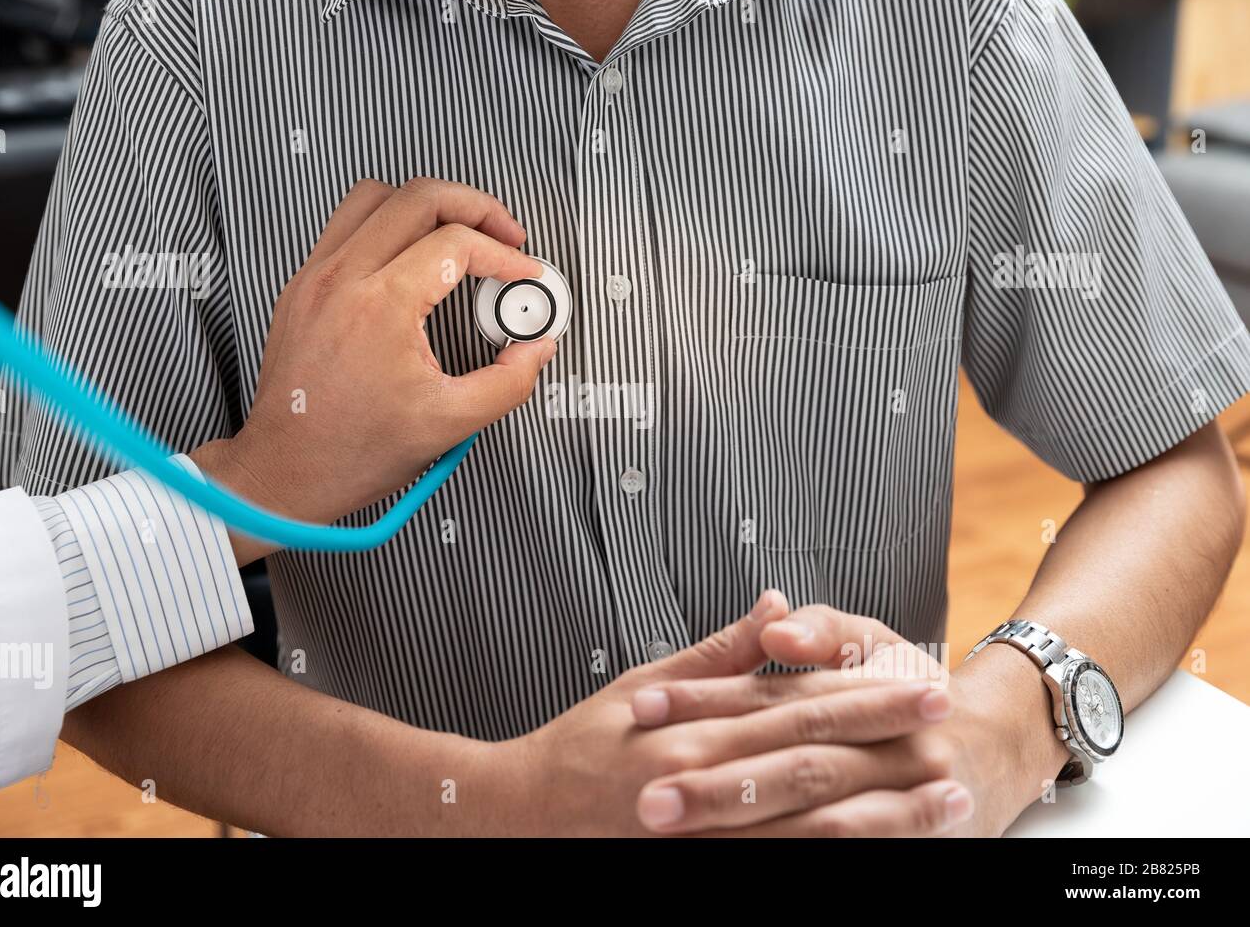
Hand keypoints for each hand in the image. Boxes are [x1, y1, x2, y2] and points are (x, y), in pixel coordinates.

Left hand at [190, 177, 555, 561]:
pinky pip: (345, 224)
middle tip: (504, 234)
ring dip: (425, 204)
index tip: (523, 276)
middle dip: (475, 207)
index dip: (505, 256)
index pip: (458, 244)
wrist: (287, 471)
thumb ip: (508, 382)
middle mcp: (343, 279)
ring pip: (374, 195)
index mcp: (381, 307)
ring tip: (458, 231)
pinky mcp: (301, 287)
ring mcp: (316, 277)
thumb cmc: (353, 452)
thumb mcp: (451, 424)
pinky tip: (410, 255)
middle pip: (419, 196)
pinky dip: (386, 224)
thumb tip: (535, 349)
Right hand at [489, 592, 962, 835]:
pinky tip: (879, 850)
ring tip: (944, 803)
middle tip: (951, 736)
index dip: (863, 696)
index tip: (917, 684)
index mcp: (694, 728)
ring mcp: (706, 835)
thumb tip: (777, 606)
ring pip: (810, 827)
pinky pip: (777, 866)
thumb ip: (718, 652)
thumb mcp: (644, 686)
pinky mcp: (703, 867)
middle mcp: (704, 780)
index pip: (796, 705)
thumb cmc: (579, 748)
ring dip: (885, 815)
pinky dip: (832, 859)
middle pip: (814, 762)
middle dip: (888, 749)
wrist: (520, 817)